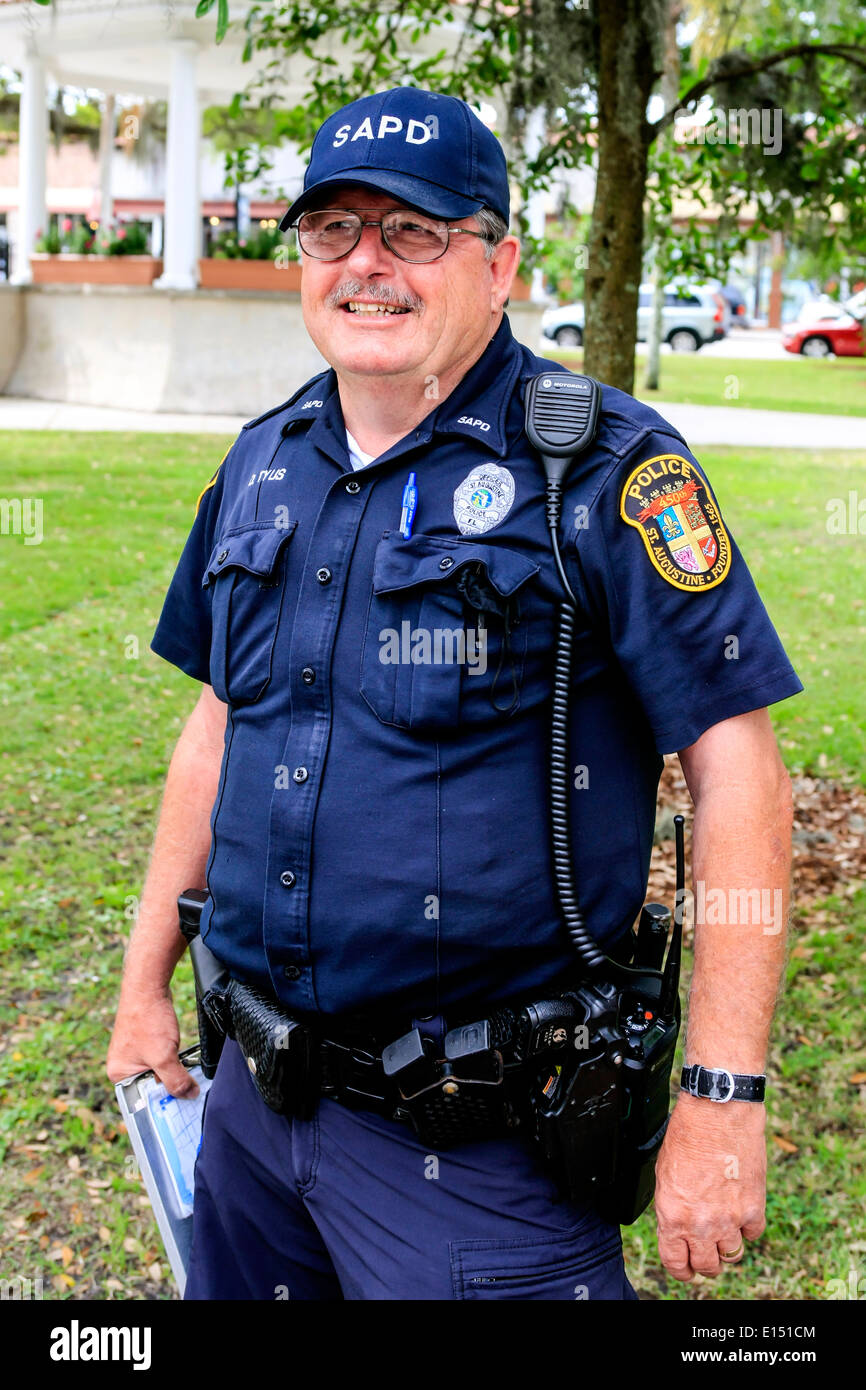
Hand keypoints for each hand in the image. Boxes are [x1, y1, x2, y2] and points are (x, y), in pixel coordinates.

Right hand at [106, 987, 198, 1098]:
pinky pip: (161, 1060)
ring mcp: (135, 1053)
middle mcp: (124, 1066)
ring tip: (185, 1072)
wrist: (149, 986)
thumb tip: (189, 1095)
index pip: (141, 1101)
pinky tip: (181, 1057)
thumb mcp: (164, 1057)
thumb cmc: (148, 1019)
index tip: (180, 1110)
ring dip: (174, 1072)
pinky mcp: (146, 1043)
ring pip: (159, 1073)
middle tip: (189, 1092)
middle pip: (151, 1088)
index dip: (161, 1105)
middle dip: (169, 1088)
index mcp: (119, 1074)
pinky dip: (173, 1060)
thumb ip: (176, 1080)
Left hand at [654, 1091, 765, 1280]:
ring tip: (723, 1228)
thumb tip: (676, 1224)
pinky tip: (740, 1210)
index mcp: (673, 1215)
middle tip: (706, 1250)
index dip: (680, 1269)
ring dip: (727, 1245)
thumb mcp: (664, 1172)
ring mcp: (730, 1219)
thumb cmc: (688, 1134)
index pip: (676, 1263)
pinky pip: (753, 1234)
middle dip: (705, 1261)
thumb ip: (671, 1206)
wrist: (718, 1112)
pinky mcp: (754, 1208)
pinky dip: (747, 1227)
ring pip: (732, 1256)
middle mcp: (701, 1224)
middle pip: (707, 1266)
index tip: (685, 1268)